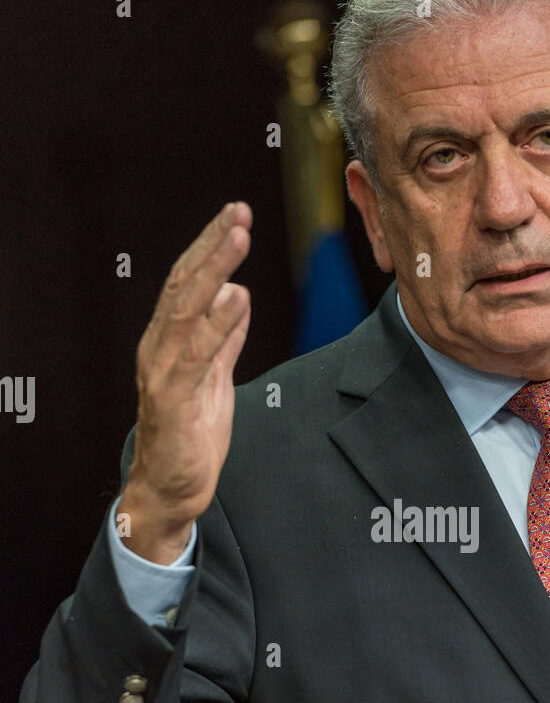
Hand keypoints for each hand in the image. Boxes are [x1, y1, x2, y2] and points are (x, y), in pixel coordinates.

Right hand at [117, 202, 252, 561]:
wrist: (171, 489)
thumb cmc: (190, 436)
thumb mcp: (215, 379)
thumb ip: (223, 341)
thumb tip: (236, 298)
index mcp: (168, 341)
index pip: (187, 283)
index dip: (209, 247)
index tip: (235, 216)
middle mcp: (158, 348)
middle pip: (183, 285)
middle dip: (211, 246)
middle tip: (238, 213)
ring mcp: (162, 372)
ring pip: (186, 309)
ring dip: (214, 270)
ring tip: (239, 238)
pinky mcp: (173, 399)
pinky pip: (197, 354)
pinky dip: (217, 324)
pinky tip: (237, 298)